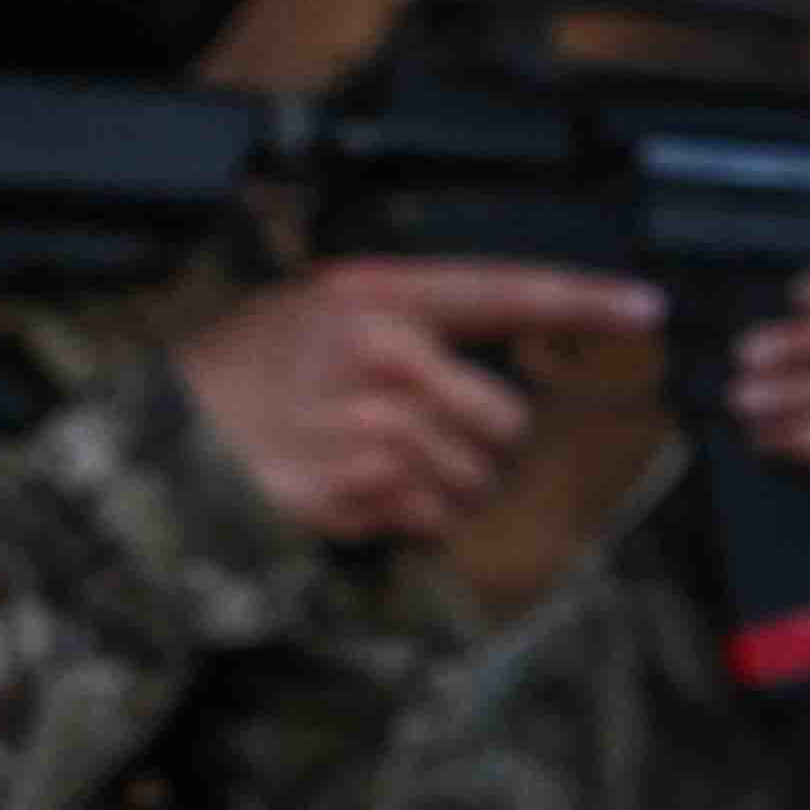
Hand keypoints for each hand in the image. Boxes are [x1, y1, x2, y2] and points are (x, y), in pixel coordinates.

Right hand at [173, 258, 657, 545]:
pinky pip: (437, 516)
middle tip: (409, 434)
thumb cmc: (242, 377)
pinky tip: (359, 493)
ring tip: (372, 464)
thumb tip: (502, 353)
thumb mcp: (314, 313)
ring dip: (441, 485)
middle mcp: (385, 354)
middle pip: (505, 417)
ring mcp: (378, 425)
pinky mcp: (367, 489)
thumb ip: (407, 322)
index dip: (583, 299)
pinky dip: (412, 519)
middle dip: (474, 440)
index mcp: (374, 297)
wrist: (165, 442)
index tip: (644, 307)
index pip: (502, 291)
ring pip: (476, 475)